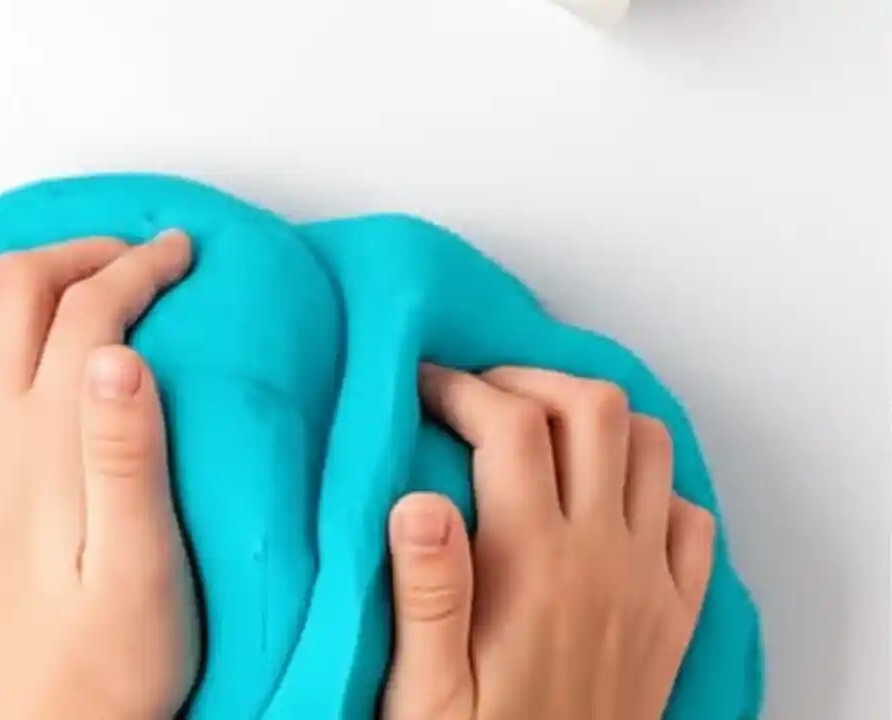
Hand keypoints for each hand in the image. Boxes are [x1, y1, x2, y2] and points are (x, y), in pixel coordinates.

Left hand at [0, 231, 199, 719]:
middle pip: (15, 290)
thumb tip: (120, 353)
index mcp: (50, 442)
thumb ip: (130, 453)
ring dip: (2, 288)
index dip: (141, 266)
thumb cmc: (112, 656)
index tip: (182, 254)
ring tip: (58, 294)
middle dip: (77, 254)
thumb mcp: (146, 562)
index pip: (91, 311)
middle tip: (131, 262)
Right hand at [383, 366, 714, 719]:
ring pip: (650, 444)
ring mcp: (649, 581)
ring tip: (538, 428)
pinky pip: (689, 514)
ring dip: (594, 416)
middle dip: (531, 378)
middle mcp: (603, 558)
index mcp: (534, 567)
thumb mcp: (425, 691)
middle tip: (480, 395)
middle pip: (593, 409)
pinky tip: (602, 496)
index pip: (512, 427)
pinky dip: (651, 482)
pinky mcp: (675, 611)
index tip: (423, 389)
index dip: (461, 388)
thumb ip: (426, 592)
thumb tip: (416, 499)